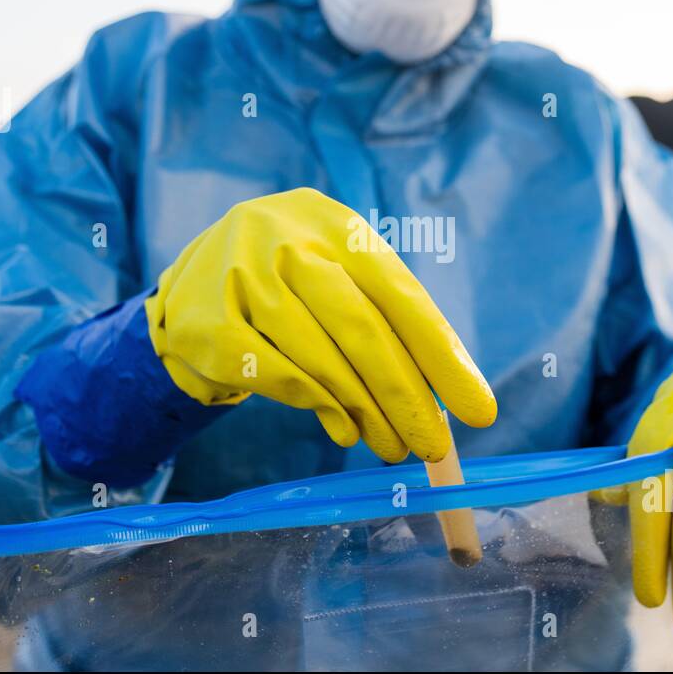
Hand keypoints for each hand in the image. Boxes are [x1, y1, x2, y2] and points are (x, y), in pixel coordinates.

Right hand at [144, 188, 495, 461]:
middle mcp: (288, 240)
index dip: (442, 355)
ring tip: (392, 445)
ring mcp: (241, 277)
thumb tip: (449, 397)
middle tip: (433, 447)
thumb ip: (389, 324)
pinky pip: (275, 375)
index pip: (401, 294)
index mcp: (337, 225)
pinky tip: (343, 427)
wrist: (194, 278)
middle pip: (361, 327)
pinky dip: (316, 406)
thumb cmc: (295, 285)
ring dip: (365, 411)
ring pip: (319, 357)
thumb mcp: (341, 278)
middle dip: (405, 396)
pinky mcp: (207, 321)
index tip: (478, 409)